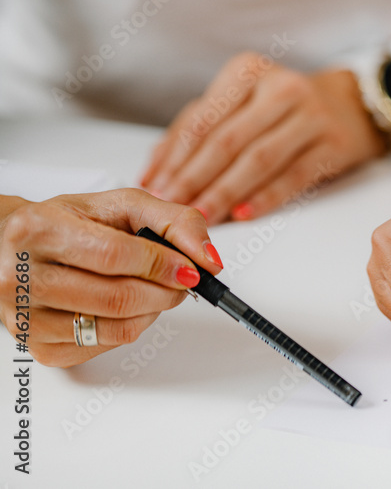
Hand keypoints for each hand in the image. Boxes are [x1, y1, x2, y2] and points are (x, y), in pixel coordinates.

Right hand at [0, 189, 222, 365]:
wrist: (16, 246)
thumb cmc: (71, 223)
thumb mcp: (122, 205)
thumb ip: (174, 222)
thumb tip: (209, 260)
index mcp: (38, 231)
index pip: (115, 256)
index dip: (163, 264)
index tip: (191, 269)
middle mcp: (20, 276)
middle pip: (118, 297)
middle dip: (166, 291)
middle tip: (182, 281)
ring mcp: (26, 317)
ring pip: (115, 328)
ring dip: (153, 311)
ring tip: (156, 291)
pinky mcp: (38, 347)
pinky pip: (104, 346)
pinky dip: (130, 328)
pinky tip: (127, 307)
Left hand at [141, 52, 386, 224]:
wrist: (355, 105)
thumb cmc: (288, 107)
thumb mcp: (245, 101)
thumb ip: (202, 126)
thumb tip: (156, 168)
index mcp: (248, 71)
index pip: (201, 118)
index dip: (174, 155)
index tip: (153, 184)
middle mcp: (280, 88)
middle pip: (226, 140)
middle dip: (193, 178)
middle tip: (171, 206)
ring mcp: (311, 116)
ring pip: (257, 159)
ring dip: (225, 192)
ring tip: (201, 216)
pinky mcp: (333, 145)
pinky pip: (293, 176)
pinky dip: (266, 198)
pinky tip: (243, 214)